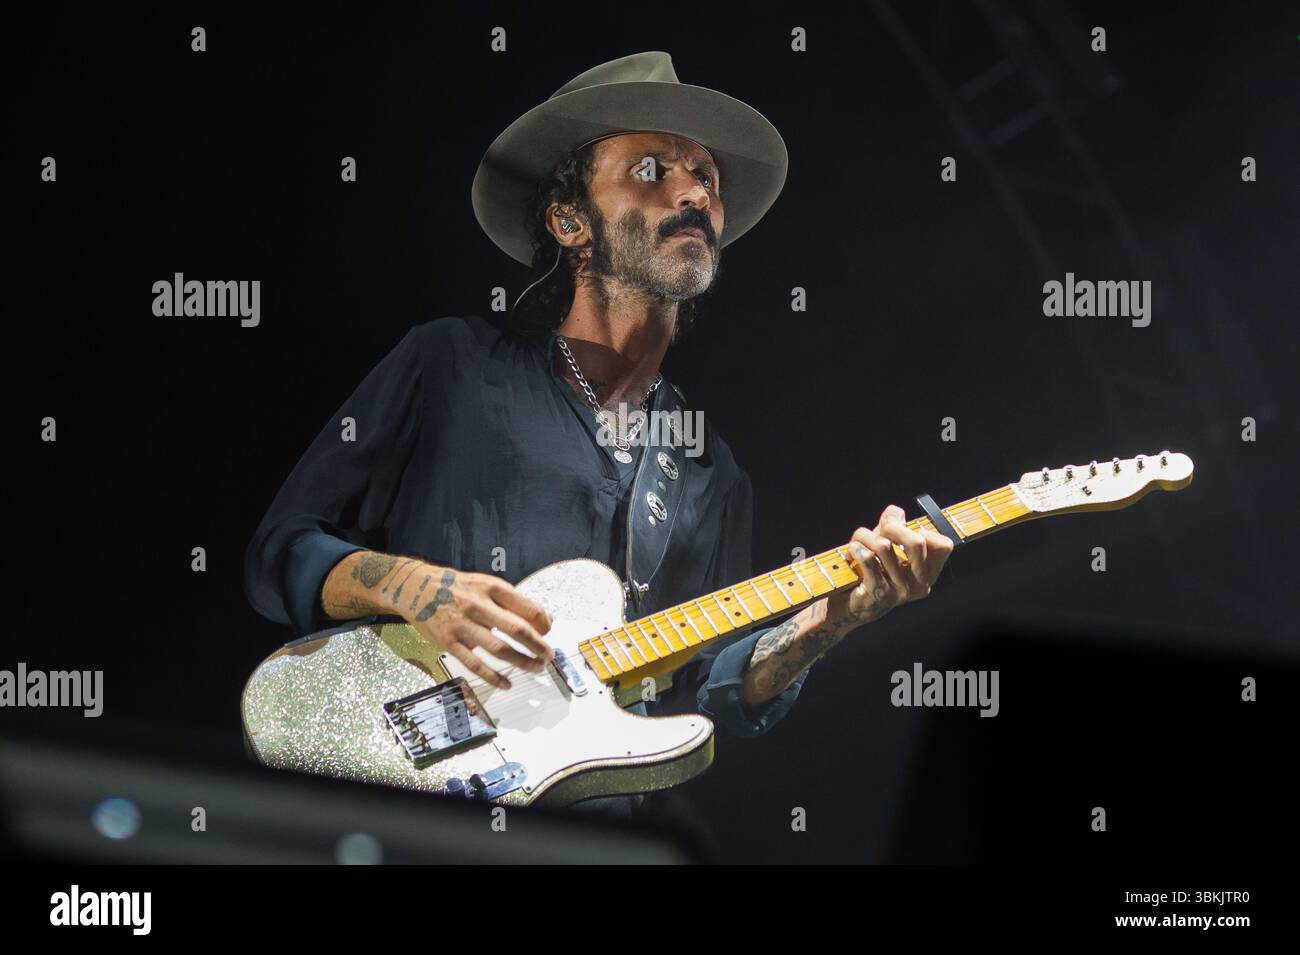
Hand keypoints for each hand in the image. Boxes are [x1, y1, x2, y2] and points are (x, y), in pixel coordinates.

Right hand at [402, 565, 553, 689]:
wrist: (414, 587)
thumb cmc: (455, 586)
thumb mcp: (484, 584)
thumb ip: (510, 600)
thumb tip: (542, 620)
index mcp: (490, 587)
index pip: (526, 607)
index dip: (543, 622)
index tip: (548, 632)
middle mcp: (478, 605)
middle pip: (517, 629)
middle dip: (538, 646)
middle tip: (549, 655)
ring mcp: (462, 625)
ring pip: (499, 649)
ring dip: (522, 662)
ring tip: (536, 668)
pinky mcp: (449, 642)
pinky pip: (474, 664)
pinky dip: (493, 676)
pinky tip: (507, 683)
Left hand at [826, 504, 954, 629]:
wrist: (846, 607)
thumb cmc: (868, 573)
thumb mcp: (884, 547)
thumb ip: (892, 527)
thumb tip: (895, 512)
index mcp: (927, 573)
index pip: (943, 545)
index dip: (922, 531)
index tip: (901, 534)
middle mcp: (919, 584)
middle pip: (916, 542)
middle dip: (892, 526)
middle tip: (878, 531)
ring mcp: (899, 592)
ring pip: (884, 546)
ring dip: (864, 536)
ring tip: (857, 542)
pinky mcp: (878, 594)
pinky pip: (867, 558)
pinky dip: (855, 548)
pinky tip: (851, 553)